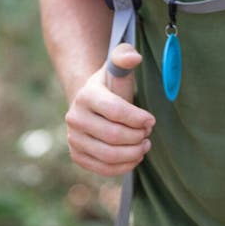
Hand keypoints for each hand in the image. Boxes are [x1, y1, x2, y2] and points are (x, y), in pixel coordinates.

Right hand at [65, 42, 155, 176]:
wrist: (91, 104)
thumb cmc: (110, 86)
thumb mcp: (117, 69)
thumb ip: (125, 56)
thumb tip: (134, 57)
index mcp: (86, 95)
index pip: (116, 111)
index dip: (138, 118)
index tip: (152, 120)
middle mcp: (74, 118)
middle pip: (113, 135)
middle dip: (137, 137)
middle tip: (148, 134)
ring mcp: (73, 138)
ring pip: (108, 155)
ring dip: (132, 153)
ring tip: (144, 145)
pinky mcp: (76, 155)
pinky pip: (102, 168)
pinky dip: (123, 167)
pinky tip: (134, 157)